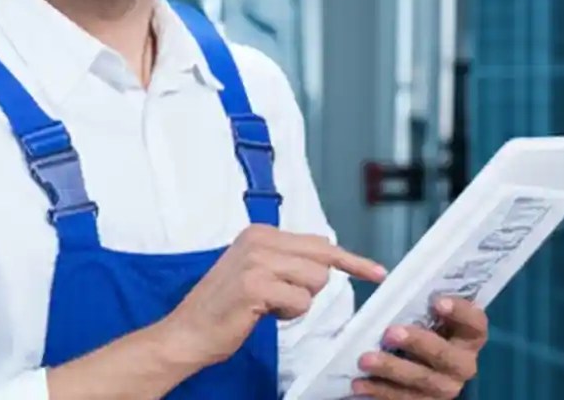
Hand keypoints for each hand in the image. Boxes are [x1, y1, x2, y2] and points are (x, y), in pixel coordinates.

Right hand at [164, 225, 386, 366]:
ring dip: (297, 302)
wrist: (187, 332)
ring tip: (266, 305)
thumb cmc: (224, 307)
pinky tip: (261, 313)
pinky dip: (288, 314)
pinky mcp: (256, 285)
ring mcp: (257, 260)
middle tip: (283, 302)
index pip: (320, 242)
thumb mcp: (256, 270)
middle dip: (312, 286)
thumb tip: (326, 259)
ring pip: (316, 281)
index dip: (350, 261)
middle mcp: (260, 240)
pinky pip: (300, 301)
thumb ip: (288, 260)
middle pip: (323, 260)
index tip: (376, 271)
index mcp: (261, 232)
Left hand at [351, 296, 488, 398]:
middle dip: (417, 343)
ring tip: (364, 359)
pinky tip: (359, 383)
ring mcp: (446, 388)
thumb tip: (394, 280)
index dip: (459, 312)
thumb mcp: (429, 317)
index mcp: (471, 337)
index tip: (437, 301)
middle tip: (389, 332)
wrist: (423, 368)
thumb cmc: (425, 330)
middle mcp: (464, 365)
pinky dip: (380, 390)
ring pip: (421, 381)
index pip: (475, 322)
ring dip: (391, 369)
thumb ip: (424, 304)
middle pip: (445, 355)